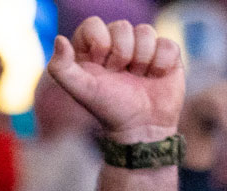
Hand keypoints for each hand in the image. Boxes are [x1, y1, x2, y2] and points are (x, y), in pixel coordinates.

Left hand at [47, 17, 184, 145]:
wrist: (142, 129)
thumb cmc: (110, 109)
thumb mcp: (82, 91)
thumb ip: (61, 68)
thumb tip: (59, 40)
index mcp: (93, 47)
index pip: (94, 24)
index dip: (100, 43)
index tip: (102, 66)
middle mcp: (117, 43)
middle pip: (122, 26)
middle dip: (122, 55)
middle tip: (121, 76)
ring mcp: (143, 46)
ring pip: (145, 31)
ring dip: (142, 60)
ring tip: (139, 77)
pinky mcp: (166, 53)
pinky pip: (167, 44)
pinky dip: (161, 64)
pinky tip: (155, 77)